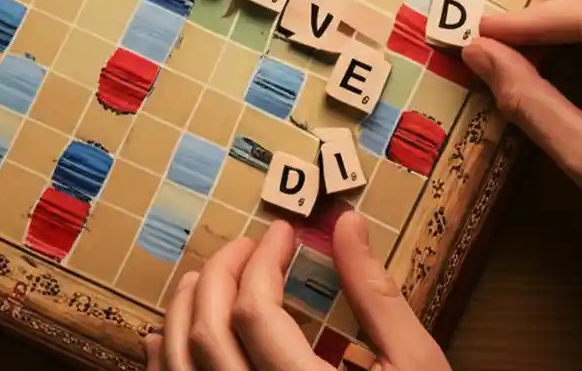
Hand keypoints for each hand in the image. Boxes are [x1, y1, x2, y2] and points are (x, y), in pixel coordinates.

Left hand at [145, 214, 449, 370]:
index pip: (255, 311)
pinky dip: (168, 359)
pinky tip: (171, 334)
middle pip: (209, 333)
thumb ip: (375, 294)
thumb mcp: (413, 363)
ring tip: (204, 279)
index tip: (281, 234)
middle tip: (246, 247)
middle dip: (221, 275)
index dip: (262, 260)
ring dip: (185, 312)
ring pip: (182, 366)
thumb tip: (346, 225)